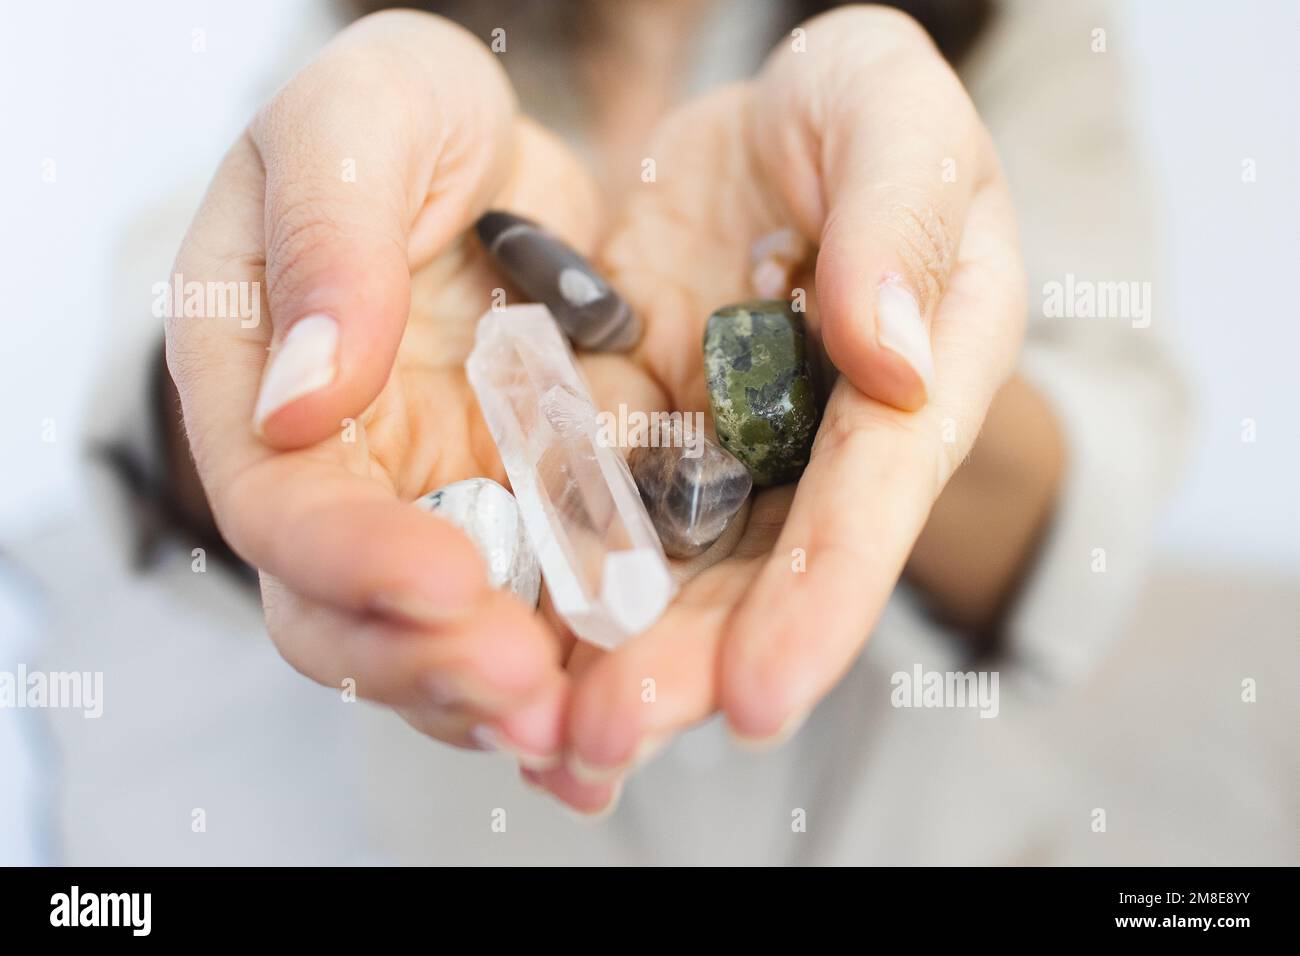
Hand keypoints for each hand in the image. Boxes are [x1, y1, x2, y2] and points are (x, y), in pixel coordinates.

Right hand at [165, 10, 614, 762]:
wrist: (507, 151)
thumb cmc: (411, 115)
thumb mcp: (370, 117)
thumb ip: (327, 233)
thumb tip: (301, 395)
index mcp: (264, 379)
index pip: (281, 502)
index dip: (350, 556)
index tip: (446, 580)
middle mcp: (343, 470)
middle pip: (355, 611)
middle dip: (435, 662)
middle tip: (528, 694)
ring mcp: (435, 506)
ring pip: (446, 638)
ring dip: (508, 695)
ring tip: (586, 733)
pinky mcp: (526, 520)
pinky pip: (542, 610)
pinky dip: (577, 667)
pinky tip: (627, 708)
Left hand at [532, 6, 1025, 805]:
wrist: (765, 135)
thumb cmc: (852, 111)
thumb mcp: (890, 111)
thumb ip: (901, 217)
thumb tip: (893, 358)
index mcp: (919, 369)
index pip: (874, 486)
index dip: (825, 592)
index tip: (761, 693)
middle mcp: (825, 442)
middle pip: (765, 564)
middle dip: (691, 658)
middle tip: (608, 734)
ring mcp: (731, 454)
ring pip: (677, 566)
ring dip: (616, 652)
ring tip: (548, 731)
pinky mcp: (645, 441)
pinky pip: (600, 517)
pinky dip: (560, 583)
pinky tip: (507, 647)